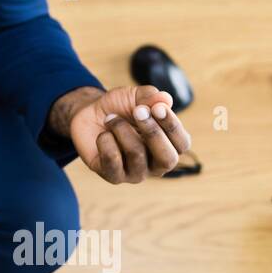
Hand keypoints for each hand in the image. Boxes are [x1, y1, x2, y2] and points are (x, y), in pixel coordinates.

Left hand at [62, 86, 191, 183]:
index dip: (172, 126)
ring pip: (137, 154)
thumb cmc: (119, 108)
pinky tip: (102, 134)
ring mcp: (135, 173)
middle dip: (152, 132)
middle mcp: (156, 164)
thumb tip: (165, 99)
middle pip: (167, 159)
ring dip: (122, 129)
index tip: (157, 108)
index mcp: (169, 146)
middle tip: (137, 111)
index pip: (182, 144)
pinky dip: (106, 141)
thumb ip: (151, 96)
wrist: (88, 115)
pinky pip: (113, 161)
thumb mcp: (134, 96)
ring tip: (111, 118)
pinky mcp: (113, 176)